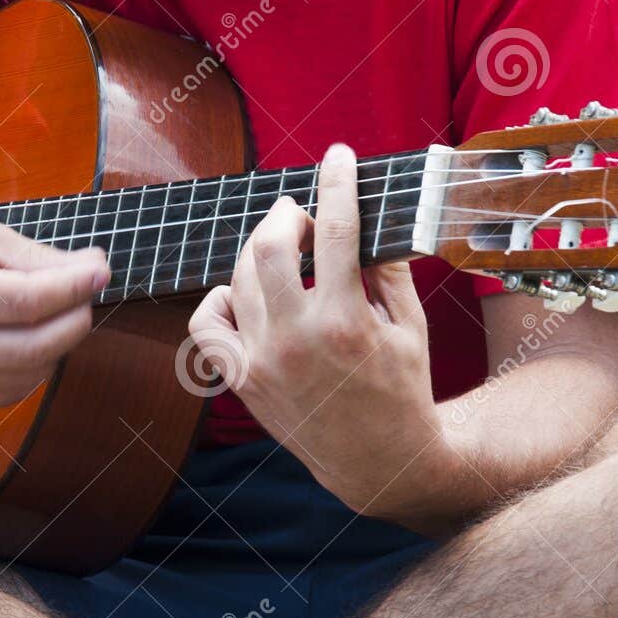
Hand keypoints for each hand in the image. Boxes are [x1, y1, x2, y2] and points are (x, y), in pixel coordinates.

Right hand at [0, 221, 107, 410]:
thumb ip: (36, 258)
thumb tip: (94, 268)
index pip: (26, 301)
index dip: (72, 288)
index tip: (100, 272)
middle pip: (35, 346)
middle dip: (74, 319)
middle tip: (83, 296)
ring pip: (32, 374)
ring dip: (58, 344)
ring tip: (54, 313)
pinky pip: (15, 391)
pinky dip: (35, 366)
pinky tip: (29, 339)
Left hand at [187, 145, 443, 519]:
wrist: (376, 462)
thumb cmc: (402, 391)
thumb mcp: (411, 326)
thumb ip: (388, 269)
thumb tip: (364, 219)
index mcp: (346, 320)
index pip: (336, 230)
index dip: (336, 182)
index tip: (338, 156)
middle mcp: (296, 338)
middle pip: (268, 245)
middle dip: (284, 215)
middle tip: (301, 215)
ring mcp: (262, 361)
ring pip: (238, 278)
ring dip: (259, 251)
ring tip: (283, 253)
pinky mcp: (241, 381)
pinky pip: (206, 325)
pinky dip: (218, 299)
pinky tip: (243, 294)